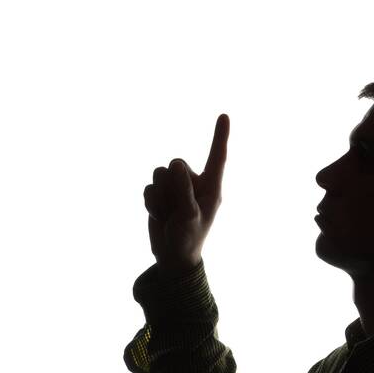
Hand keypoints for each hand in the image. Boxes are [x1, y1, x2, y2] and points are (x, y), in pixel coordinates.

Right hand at [143, 113, 228, 271]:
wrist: (171, 257)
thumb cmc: (188, 239)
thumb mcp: (189, 215)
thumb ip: (183, 189)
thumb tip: (176, 163)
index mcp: (210, 187)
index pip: (217, 157)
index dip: (220, 136)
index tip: (224, 115)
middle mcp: (193, 183)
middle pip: (175, 164)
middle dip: (170, 184)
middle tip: (176, 208)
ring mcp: (175, 188)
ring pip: (159, 174)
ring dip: (159, 196)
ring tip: (167, 214)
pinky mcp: (160, 195)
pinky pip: (149, 187)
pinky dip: (151, 203)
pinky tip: (158, 216)